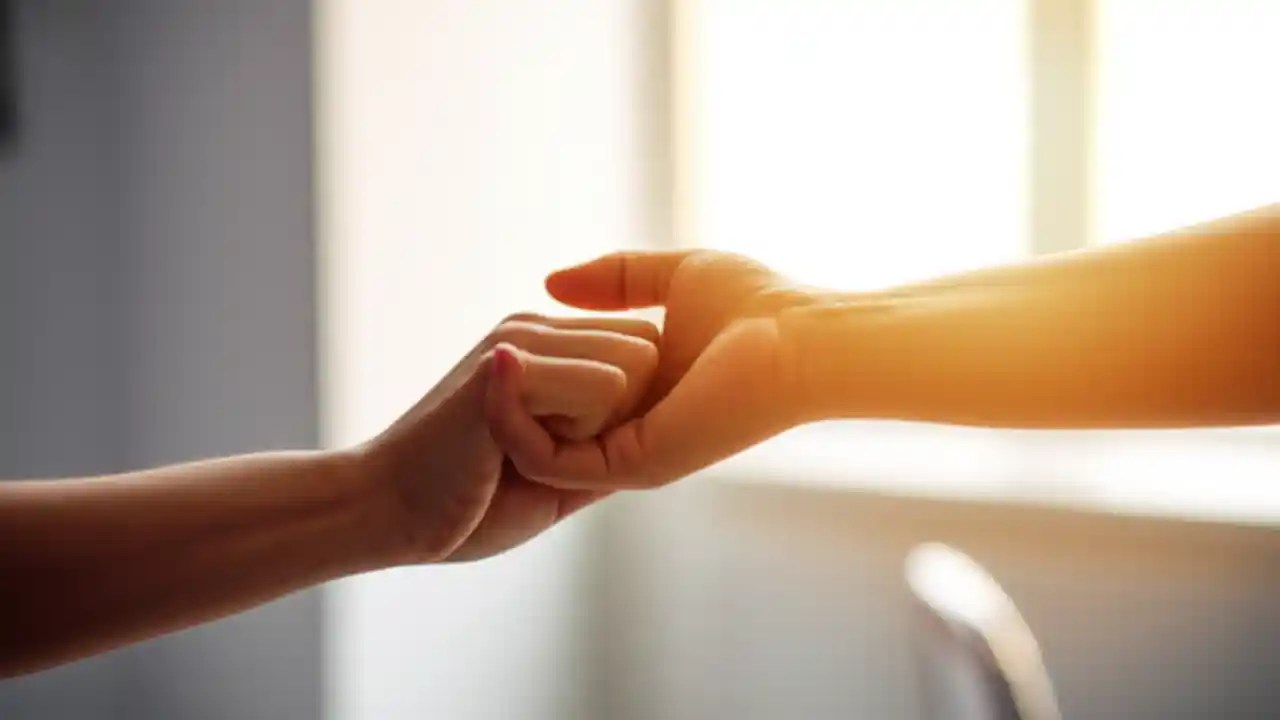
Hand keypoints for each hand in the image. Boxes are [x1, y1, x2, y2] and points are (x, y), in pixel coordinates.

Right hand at [354, 314, 657, 562]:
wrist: (387, 514)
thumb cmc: (466, 505)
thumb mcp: (556, 475)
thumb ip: (604, 451)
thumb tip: (659, 442)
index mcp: (548, 348)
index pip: (645, 351)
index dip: (630, 414)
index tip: (568, 454)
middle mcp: (536, 330)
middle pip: (650, 354)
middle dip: (621, 417)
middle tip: (547, 454)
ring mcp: (521, 341)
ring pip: (633, 370)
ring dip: (596, 429)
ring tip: (524, 453)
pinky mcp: (510, 366)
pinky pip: (603, 388)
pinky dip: (573, 439)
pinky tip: (506, 454)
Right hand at [485, 251, 819, 488]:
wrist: (805, 341)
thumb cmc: (756, 304)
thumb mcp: (672, 276)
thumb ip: (616, 279)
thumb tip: (550, 282)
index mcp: (638, 397)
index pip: (558, 394)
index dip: (529, 369)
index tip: (500, 347)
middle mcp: (628, 432)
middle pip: (538, 425)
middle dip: (503, 399)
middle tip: (490, 359)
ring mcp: (628, 454)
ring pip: (531, 446)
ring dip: (501, 411)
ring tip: (484, 368)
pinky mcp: (632, 463)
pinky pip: (546, 458)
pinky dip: (513, 423)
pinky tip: (492, 378)